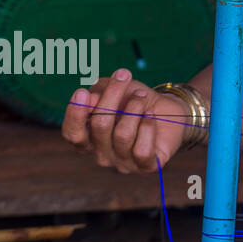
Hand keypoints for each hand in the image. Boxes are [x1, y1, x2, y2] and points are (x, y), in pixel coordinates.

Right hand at [61, 68, 189, 173]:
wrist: (170, 112)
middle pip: (99, 127)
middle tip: (124, 75)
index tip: (82, 92)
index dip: (75, 114)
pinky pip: (142, 149)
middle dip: (111, 97)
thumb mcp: (116, 91)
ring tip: (141, 96)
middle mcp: (102, 154)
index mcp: (89, 139)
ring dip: (134, 108)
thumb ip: (99, 94)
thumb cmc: (136, 102)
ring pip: (122, 135)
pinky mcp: (146, 166)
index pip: (73, 133)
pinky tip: (151, 116)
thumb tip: (90, 100)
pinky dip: (147, 127)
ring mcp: (123, 163)